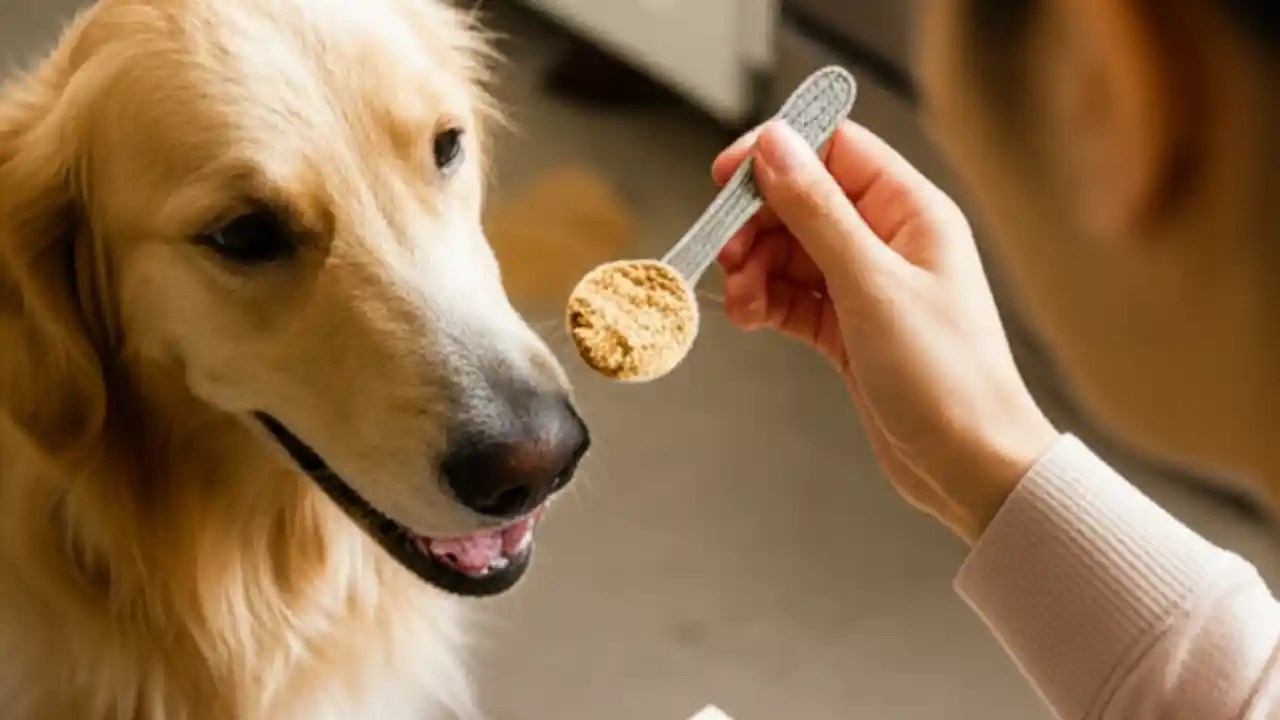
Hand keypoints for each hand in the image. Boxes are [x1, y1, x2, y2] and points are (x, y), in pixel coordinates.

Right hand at [715, 121, 1056, 543]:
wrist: (970, 466)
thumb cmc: (947, 378)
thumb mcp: (871, 285)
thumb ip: (817, 212)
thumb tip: (774, 144)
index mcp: (911, 211)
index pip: (833, 149)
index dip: (777, 154)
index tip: (726, 177)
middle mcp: (889, 239)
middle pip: (801, 201)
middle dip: (756, 224)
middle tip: (727, 254)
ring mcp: (866, 284)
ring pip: (789, 251)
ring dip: (754, 269)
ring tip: (742, 302)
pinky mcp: (847, 326)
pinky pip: (792, 295)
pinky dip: (765, 302)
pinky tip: (751, 319)